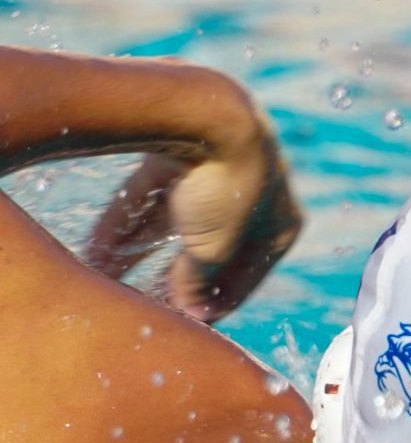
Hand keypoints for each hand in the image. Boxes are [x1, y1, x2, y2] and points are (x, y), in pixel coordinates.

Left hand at [82, 74, 301, 322]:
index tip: (183, 327)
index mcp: (282, 225)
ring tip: (109, 284)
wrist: (206, 116)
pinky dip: (126, 226)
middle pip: (208, 252)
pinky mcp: (176, 155)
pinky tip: (95, 252)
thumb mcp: (212, 249)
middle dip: (172, 281)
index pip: (246, 277)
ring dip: (141, 257)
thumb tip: (191, 316)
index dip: (213, 305)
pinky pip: (149, 200)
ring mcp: (215, 174)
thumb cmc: (225, 188)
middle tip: (145, 307)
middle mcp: (254, 199)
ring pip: (172, 227)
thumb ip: (198, 283)